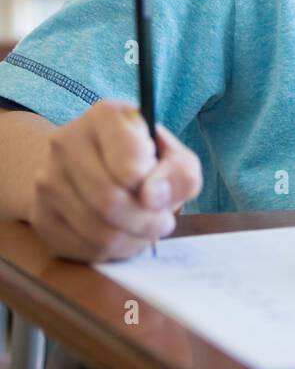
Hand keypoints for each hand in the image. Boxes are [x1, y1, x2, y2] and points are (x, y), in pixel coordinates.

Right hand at [30, 98, 202, 261]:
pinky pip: (84, 250)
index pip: (131, 166)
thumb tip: (152, 198)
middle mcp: (66, 142)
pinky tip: (121, 235)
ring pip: (98, 233)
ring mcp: (47, 180)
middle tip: (161, 220)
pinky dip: (112, 253)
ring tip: (144, 228)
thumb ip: (180, 171)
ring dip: (133, 240)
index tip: (159, 189)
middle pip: (110, 203)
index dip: (155, 187)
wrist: (89, 164)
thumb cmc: (141, 157)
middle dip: (146, 222)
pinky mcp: (40, 215)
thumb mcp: (172, 154)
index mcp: (105, 116)